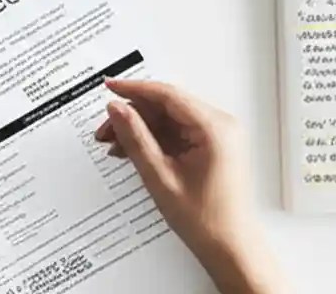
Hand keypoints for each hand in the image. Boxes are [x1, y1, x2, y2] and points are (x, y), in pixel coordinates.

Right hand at [95, 80, 284, 293]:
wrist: (230, 249)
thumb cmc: (206, 221)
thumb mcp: (160, 177)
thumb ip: (135, 138)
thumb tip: (117, 109)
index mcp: (214, 128)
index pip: (167, 95)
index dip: (134, 89)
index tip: (109, 86)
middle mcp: (220, 125)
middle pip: (167, 106)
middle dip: (133, 115)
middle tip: (105, 129)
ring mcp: (218, 136)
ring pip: (169, 119)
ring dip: (141, 129)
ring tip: (114, 144)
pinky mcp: (212, 146)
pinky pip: (177, 132)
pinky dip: (154, 139)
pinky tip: (133, 151)